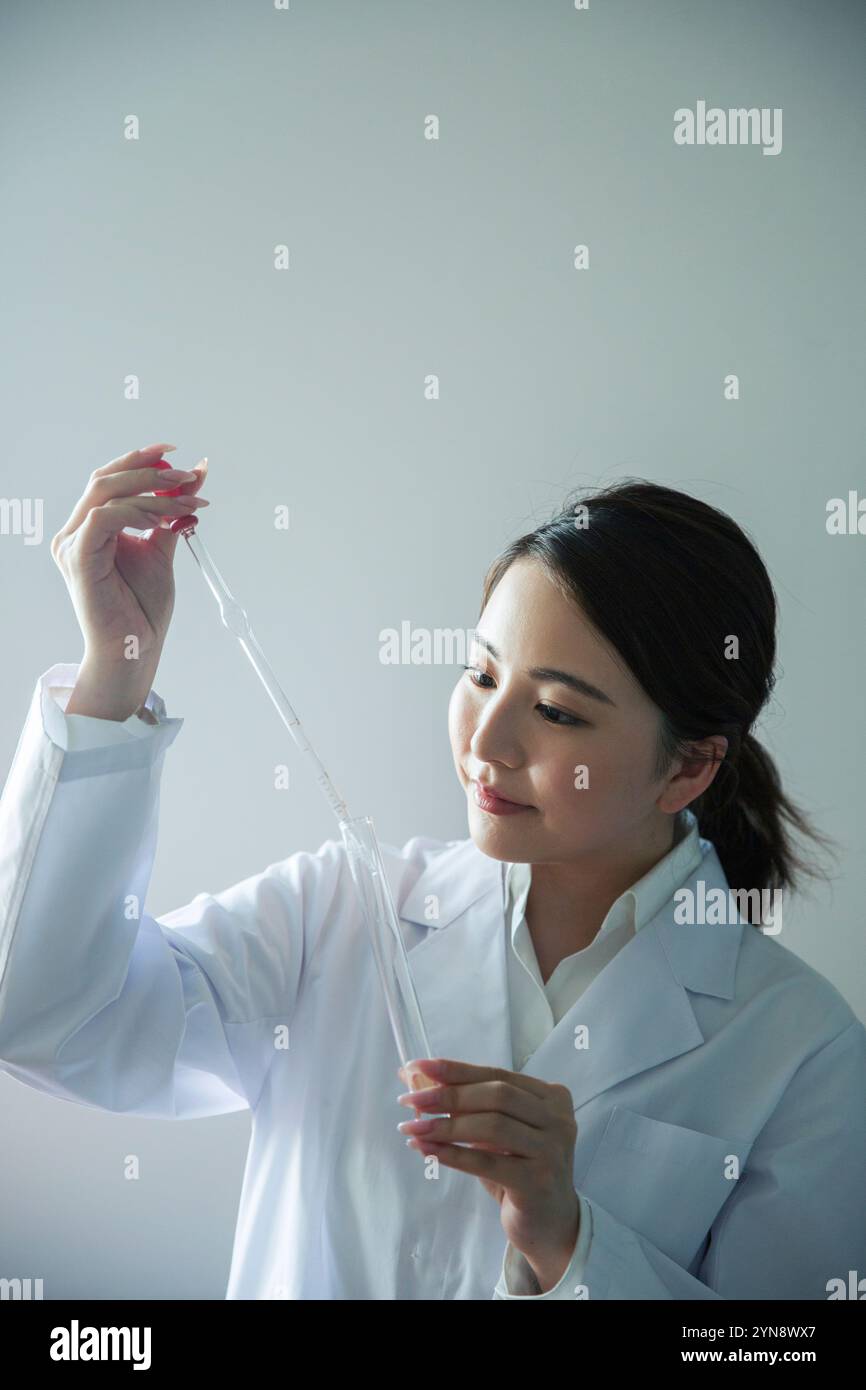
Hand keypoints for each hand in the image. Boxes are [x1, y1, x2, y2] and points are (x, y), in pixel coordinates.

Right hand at [51, 444, 209, 713]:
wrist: (135, 648)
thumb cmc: (142, 607)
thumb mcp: (162, 548)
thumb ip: (172, 513)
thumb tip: (195, 478)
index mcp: (89, 528)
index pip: (109, 480)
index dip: (139, 460)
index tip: (175, 453)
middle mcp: (74, 533)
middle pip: (105, 479)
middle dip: (149, 470)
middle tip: (188, 476)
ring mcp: (72, 545)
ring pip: (106, 493)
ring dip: (152, 492)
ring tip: (186, 503)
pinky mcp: (78, 558)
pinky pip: (104, 517)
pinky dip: (135, 511)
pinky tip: (160, 520)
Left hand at [398, 1057, 580, 1290]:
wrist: (550, 1223)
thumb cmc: (518, 1169)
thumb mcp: (495, 1132)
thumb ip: (465, 1103)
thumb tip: (412, 1076)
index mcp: (552, 1096)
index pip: (497, 1074)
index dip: (455, 1070)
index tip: (416, 1067)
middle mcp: (558, 1118)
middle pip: (497, 1095)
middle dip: (448, 1095)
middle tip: (410, 1100)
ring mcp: (551, 1150)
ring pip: (492, 1126)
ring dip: (446, 1125)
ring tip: (412, 1128)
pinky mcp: (537, 1181)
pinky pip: (486, 1162)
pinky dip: (452, 1154)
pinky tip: (426, 1150)